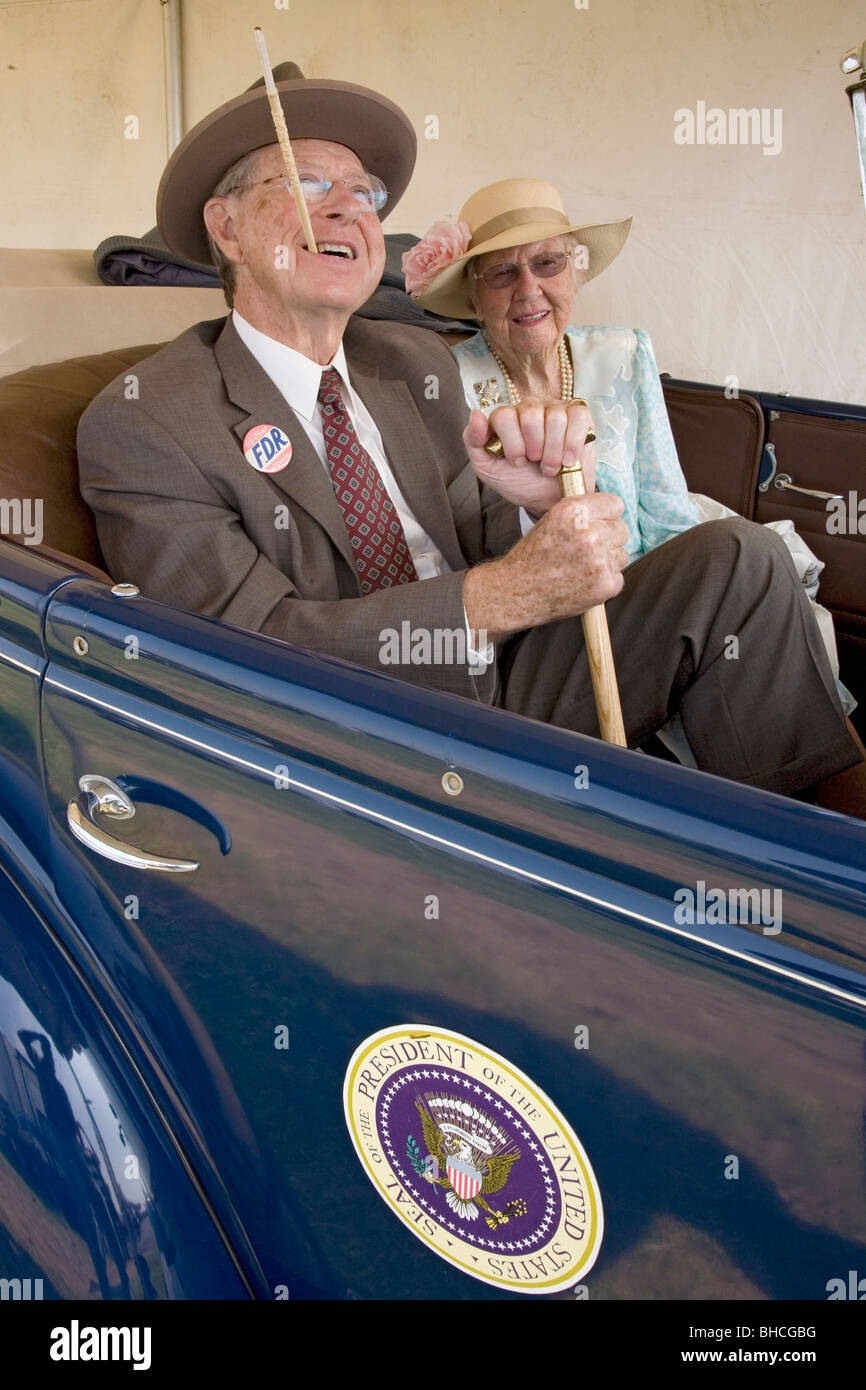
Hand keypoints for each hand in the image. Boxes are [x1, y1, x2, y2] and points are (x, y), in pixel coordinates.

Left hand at [463, 398, 596, 514]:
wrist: (548, 500)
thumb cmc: (518, 482)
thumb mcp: (488, 468)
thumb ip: (474, 441)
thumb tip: (476, 414)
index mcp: (506, 419)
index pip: (504, 415)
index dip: (512, 443)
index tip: (517, 462)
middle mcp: (530, 409)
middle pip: (530, 414)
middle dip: (534, 448)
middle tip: (536, 464)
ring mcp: (555, 409)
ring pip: (555, 417)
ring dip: (554, 450)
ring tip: (551, 466)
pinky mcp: (578, 416)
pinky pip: (578, 416)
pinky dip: (574, 442)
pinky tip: (569, 459)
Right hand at [463, 491, 628, 640]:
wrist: (516, 592)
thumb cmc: (532, 556)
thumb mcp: (551, 520)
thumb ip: (581, 512)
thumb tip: (609, 510)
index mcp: (574, 512)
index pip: (615, 504)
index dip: (606, 515)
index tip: (599, 523)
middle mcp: (589, 534)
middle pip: (622, 529)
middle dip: (609, 538)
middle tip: (588, 550)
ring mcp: (599, 561)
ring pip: (622, 554)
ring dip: (608, 560)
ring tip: (581, 567)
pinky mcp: (605, 585)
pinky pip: (618, 577)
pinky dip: (604, 582)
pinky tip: (583, 582)